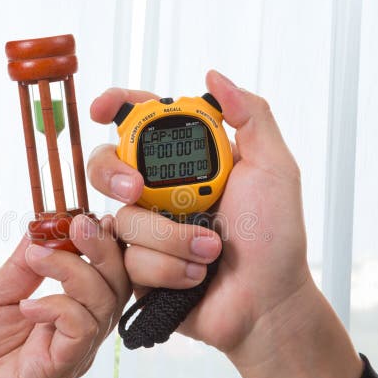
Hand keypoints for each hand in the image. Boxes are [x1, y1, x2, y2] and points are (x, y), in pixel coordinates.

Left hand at [0, 215, 129, 377]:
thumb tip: (44, 226)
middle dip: (101, 246)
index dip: (100, 240)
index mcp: (64, 310)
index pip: (102, 270)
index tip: (78, 214)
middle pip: (116, 281)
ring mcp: (71, 350)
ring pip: (105, 300)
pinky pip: (81, 329)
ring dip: (74, 269)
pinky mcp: (58, 369)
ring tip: (38, 258)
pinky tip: (27, 307)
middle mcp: (76, 330)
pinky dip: (58, 305)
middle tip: (75, 225)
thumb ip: (20, 266)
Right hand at [87, 71, 361, 377]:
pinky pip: (131, 258)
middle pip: (108, 165)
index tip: (101, 108)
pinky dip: (168, 267)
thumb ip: (251, 116)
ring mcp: (149, 229)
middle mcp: (161, 191)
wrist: (266, 302)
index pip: (142, 122)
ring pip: (125, 218)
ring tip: (211, 252)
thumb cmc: (275, 239)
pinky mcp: (139, 268)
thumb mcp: (273, 168)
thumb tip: (214, 75)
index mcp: (189, 161)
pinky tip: (195, 277)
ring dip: (172, 238)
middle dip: (115, 174)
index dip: (115, 106)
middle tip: (138, 190)